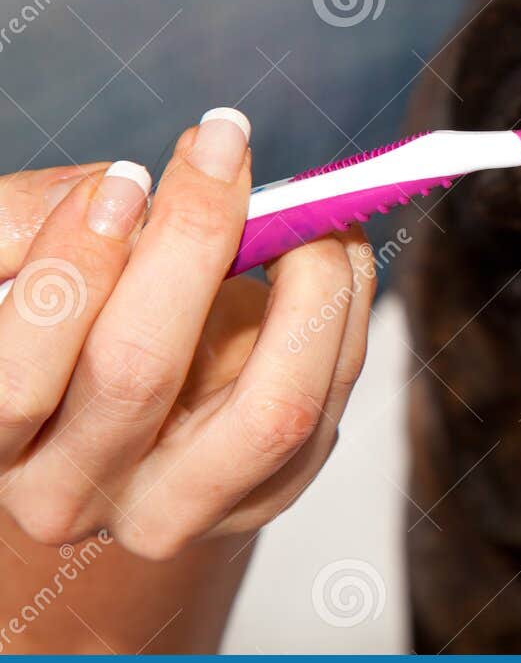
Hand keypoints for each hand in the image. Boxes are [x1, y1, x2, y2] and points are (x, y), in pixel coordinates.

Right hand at [0, 110, 373, 560]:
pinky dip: (345, 308)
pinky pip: (328, 400)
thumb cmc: (57, 319)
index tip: (126, 180)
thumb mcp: (12, 268)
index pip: (17, 379)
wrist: (117, 416)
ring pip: (270, 410)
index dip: (72, 269)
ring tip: (304, 207)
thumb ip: (30, 225)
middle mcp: (70, 497)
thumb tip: (126, 193)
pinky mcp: (263, 498)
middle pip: (137, 375)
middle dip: (189, 242)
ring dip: (303, 285)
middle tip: (221, 152)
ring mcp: (175, 510)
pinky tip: (333, 245)